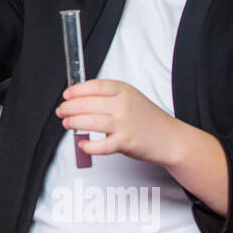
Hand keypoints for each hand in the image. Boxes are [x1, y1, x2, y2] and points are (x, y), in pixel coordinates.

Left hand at [55, 79, 182, 165]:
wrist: (170, 138)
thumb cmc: (148, 119)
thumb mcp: (131, 98)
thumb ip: (109, 96)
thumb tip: (79, 97)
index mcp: (124, 91)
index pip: (94, 86)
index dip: (76, 90)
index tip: (66, 95)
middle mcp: (124, 105)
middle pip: (87, 103)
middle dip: (69, 108)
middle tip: (62, 112)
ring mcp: (124, 123)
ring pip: (89, 122)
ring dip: (73, 123)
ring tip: (67, 124)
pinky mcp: (126, 142)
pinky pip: (101, 145)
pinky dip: (88, 145)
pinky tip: (82, 144)